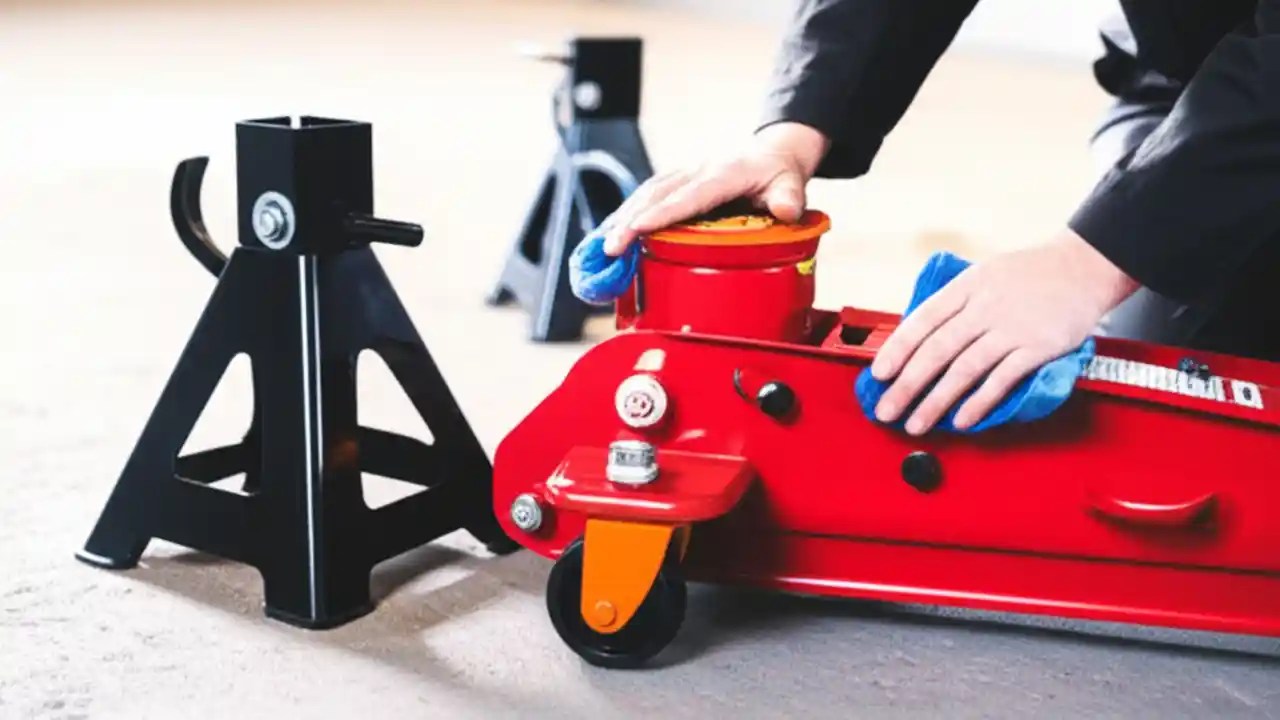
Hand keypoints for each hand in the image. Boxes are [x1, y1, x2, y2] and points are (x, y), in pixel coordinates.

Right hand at [601, 122, 829, 255]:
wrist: (771, 153)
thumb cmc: (778, 172)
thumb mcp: (791, 182)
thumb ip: (789, 196)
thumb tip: (785, 209)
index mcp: (723, 173)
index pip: (689, 195)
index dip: (663, 212)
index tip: (639, 227)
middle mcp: (698, 170)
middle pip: (658, 194)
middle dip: (631, 219)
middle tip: (610, 246)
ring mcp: (685, 174)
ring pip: (647, 192)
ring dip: (623, 216)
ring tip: (604, 243)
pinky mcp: (677, 181)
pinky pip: (649, 195)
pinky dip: (629, 212)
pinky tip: (614, 231)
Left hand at [869, 229, 1139, 434]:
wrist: (1085, 266)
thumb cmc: (1030, 274)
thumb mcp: (984, 274)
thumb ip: (954, 304)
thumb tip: (917, 339)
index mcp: (966, 286)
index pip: (922, 321)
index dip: (897, 350)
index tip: (878, 375)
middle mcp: (985, 306)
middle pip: (936, 351)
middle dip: (906, 386)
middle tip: (887, 410)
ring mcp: (1011, 328)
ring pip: (964, 370)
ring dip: (935, 401)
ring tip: (917, 423)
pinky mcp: (1037, 348)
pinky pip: (1001, 380)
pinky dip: (979, 402)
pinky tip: (961, 420)